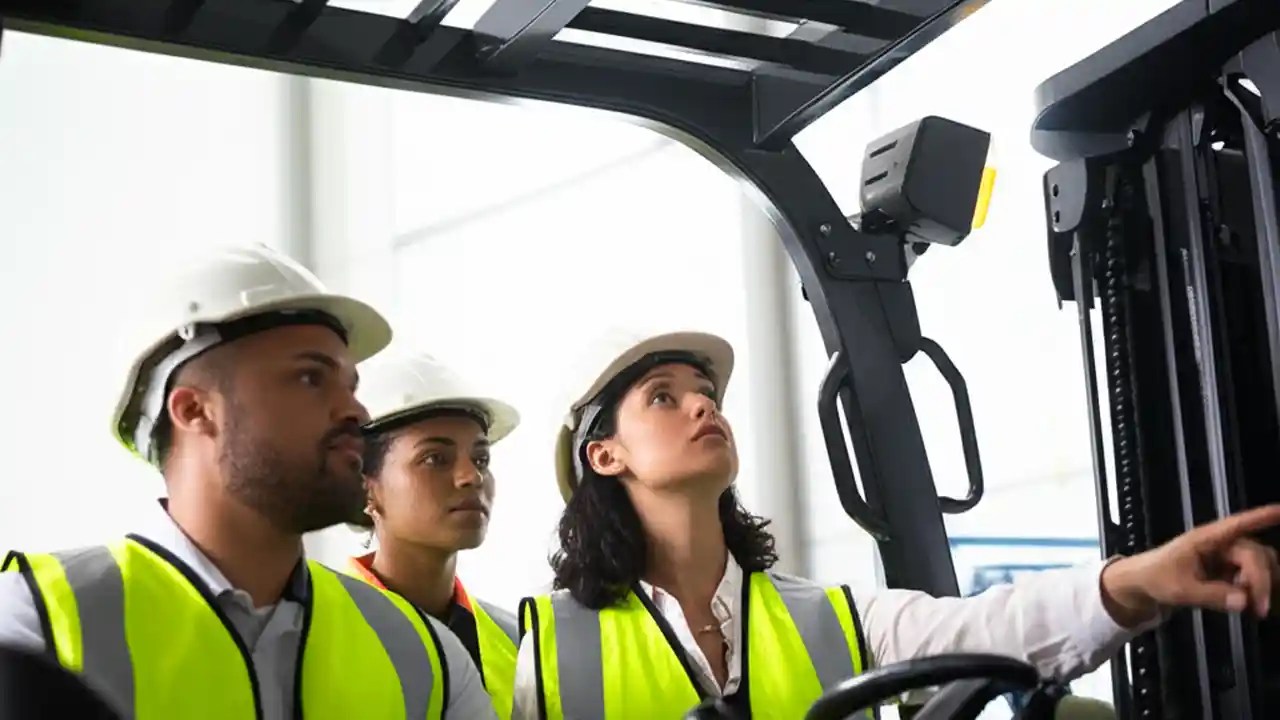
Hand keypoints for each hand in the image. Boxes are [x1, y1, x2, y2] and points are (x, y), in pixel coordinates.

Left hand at [1100, 504, 1279, 627]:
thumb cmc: (1158, 578)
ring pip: (1262, 564)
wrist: (1146, 584)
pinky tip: (1250, 605)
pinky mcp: (1232, 571)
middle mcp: (1222, 544)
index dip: (1260, 517)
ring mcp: (1229, 557)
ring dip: (1264, 584)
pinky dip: (1259, 590)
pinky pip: (1256, 577)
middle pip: (1257, 554)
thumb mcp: (1179, 590)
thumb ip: (1211, 595)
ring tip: (1254, 608)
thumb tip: (1243, 601)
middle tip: (1260, 609)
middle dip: (1263, 580)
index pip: (1237, 525)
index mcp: (1206, 539)